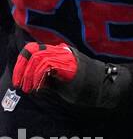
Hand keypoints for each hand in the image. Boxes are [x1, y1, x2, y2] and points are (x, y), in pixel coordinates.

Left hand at [10, 41, 132, 110]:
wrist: (107, 88)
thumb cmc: (86, 87)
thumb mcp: (61, 81)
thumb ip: (48, 77)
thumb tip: (30, 79)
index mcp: (60, 52)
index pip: (34, 50)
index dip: (23, 63)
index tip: (19, 80)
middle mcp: (62, 51)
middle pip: (32, 51)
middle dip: (21, 69)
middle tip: (20, 85)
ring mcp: (67, 56)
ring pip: (37, 58)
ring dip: (28, 75)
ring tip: (29, 89)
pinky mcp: (69, 64)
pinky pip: (46, 66)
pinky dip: (37, 77)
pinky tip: (38, 88)